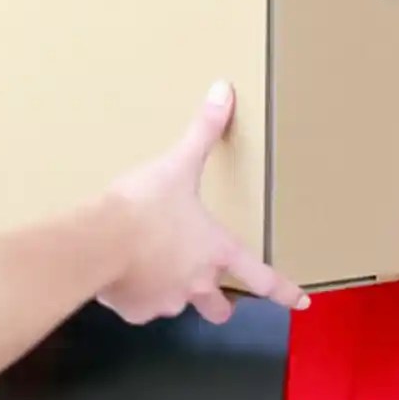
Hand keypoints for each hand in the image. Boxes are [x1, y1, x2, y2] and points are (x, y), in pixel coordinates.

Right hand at [98, 81, 310, 324]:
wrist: (96, 243)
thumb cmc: (145, 205)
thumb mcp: (176, 164)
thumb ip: (202, 131)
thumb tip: (223, 89)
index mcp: (216, 252)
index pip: (262, 278)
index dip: (284, 291)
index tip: (301, 301)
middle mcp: (197, 284)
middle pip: (220, 310)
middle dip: (220, 303)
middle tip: (210, 289)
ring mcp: (166, 303)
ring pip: (177, 306)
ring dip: (171, 291)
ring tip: (149, 265)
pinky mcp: (134, 310)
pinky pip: (140, 306)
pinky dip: (135, 294)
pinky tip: (120, 271)